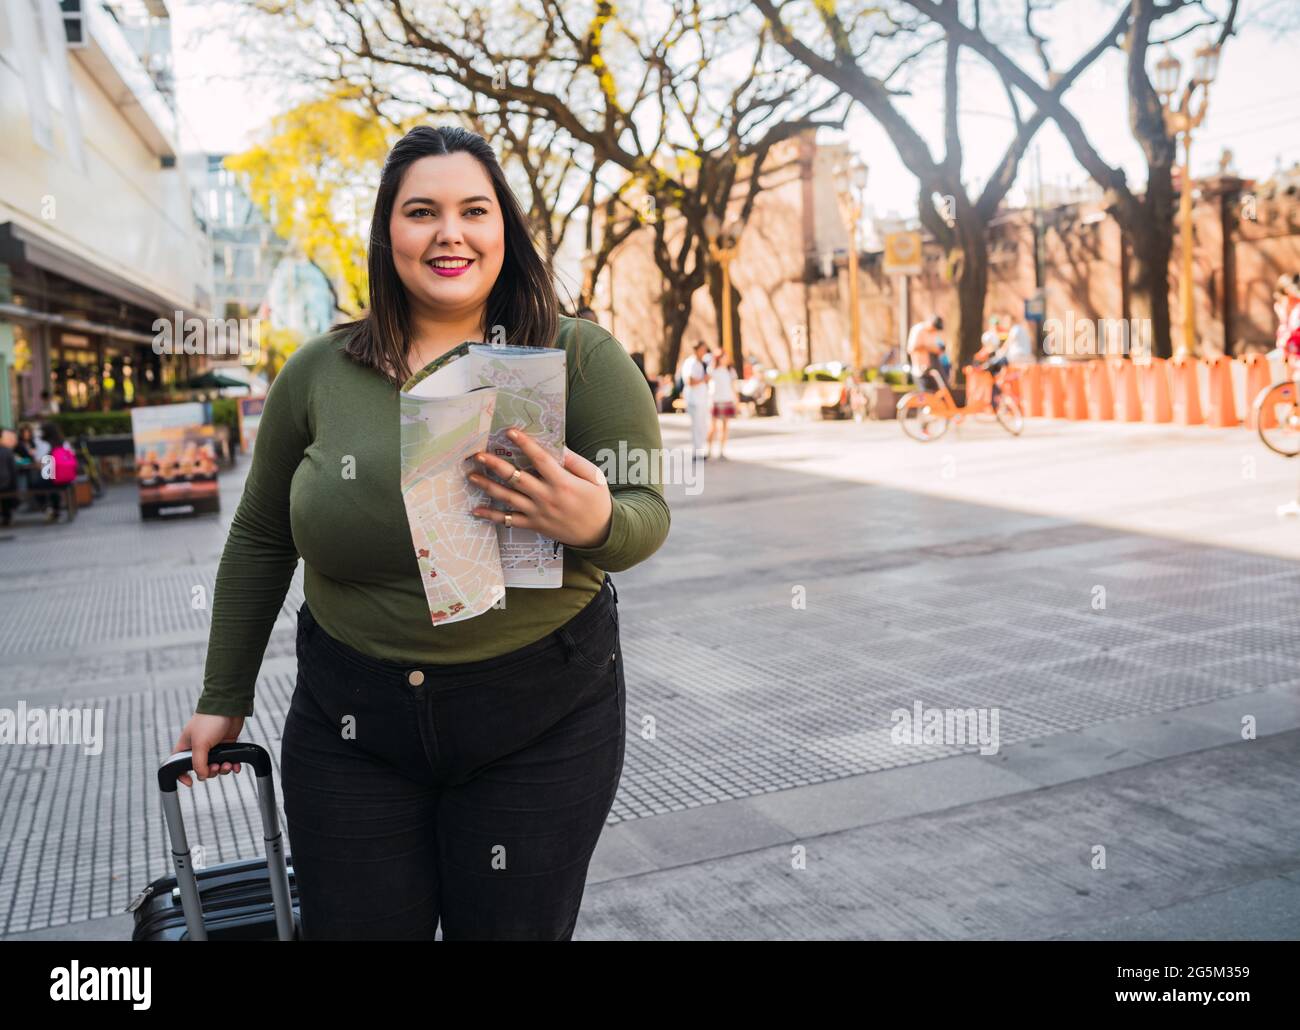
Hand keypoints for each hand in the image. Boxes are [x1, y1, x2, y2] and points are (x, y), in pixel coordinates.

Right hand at [172, 714, 244, 786]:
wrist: (229, 707)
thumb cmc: (210, 720)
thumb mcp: (200, 744)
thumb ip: (198, 763)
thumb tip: (202, 776)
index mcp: (185, 747)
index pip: (178, 765)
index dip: (182, 775)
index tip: (190, 782)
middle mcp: (198, 748)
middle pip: (201, 769)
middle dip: (209, 772)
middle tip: (215, 767)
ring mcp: (213, 747)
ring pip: (216, 766)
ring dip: (222, 769)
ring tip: (227, 764)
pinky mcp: (226, 745)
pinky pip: (229, 760)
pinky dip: (232, 765)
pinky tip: (236, 766)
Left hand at [467, 428, 612, 548]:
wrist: (600, 534)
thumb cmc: (598, 502)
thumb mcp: (594, 477)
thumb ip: (574, 461)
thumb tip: (556, 447)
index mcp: (563, 482)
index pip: (540, 459)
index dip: (525, 444)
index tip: (510, 432)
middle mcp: (547, 497)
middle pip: (517, 478)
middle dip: (496, 465)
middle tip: (478, 455)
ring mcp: (538, 512)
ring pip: (508, 498)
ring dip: (488, 486)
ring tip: (471, 476)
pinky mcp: (535, 525)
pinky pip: (509, 520)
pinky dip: (492, 516)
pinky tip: (476, 511)